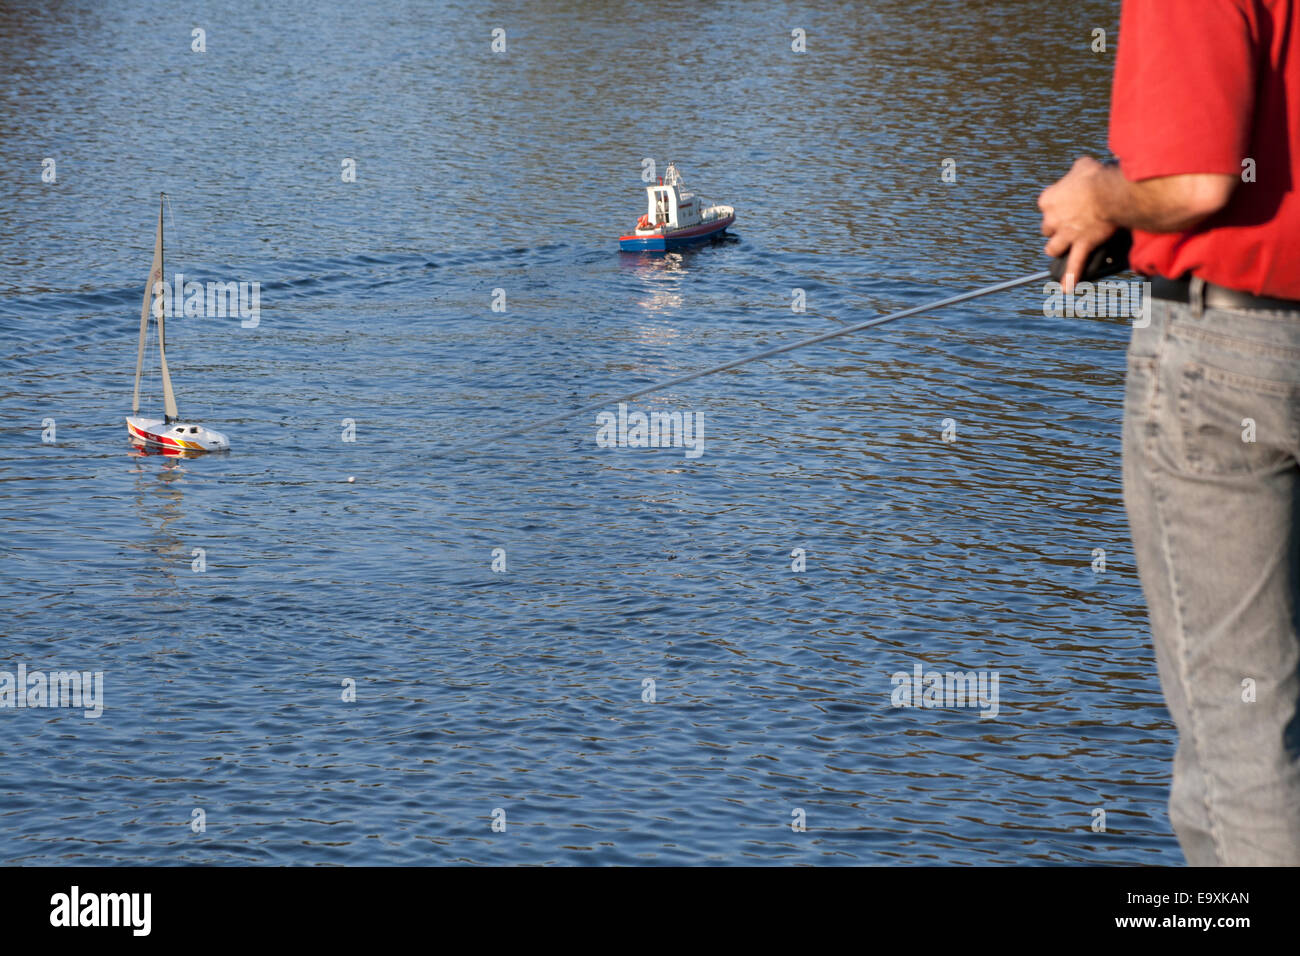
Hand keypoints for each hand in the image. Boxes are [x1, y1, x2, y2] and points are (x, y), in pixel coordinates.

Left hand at [1038, 156, 1117, 292]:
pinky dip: (1071, 276)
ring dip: (1057, 248)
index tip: (1065, 203)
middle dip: (1055, 228)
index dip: (1056, 205)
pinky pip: (1074, 263)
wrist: (1109, 192)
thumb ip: (1076, 171)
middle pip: (1047, 228)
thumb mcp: (1082, 165)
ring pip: (1053, 247)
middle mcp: (1053, 218)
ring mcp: (1067, 234)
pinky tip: (1067, 288)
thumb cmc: (1096, 176)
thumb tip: (1082, 169)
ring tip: (1063, 249)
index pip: (1045, 205)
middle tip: (1067, 224)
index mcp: (1049, 199)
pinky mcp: (1082, 244)